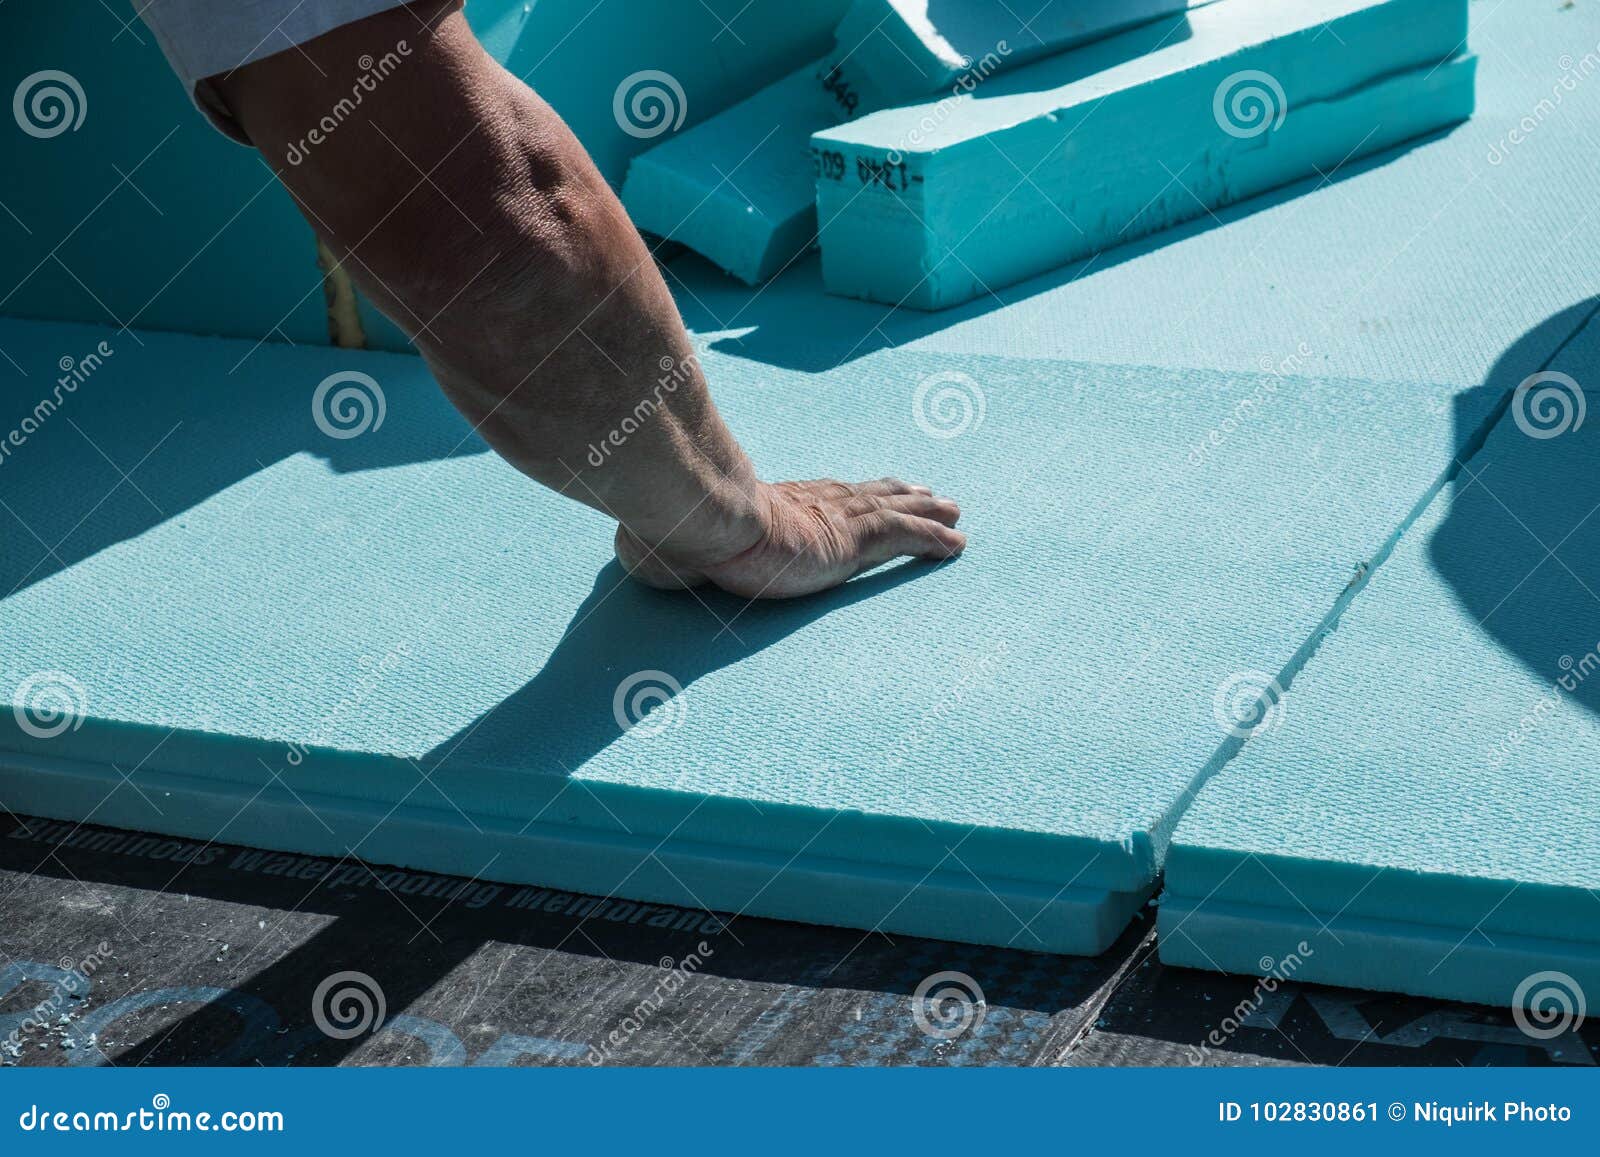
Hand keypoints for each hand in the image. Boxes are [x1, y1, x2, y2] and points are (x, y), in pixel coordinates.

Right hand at [615, 477, 964, 598]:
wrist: (703, 520)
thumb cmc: (683, 531)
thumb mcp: (677, 543)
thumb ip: (667, 548)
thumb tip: (631, 556)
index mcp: (779, 504)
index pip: (825, 494)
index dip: (851, 492)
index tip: (869, 488)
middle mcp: (813, 502)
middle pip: (869, 493)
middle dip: (901, 493)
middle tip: (931, 492)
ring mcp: (835, 518)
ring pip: (896, 509)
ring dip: (928, 511)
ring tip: (955, 512)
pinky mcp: (852, 539)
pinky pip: (905, 538)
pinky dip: (933, 540)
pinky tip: (958, 544)